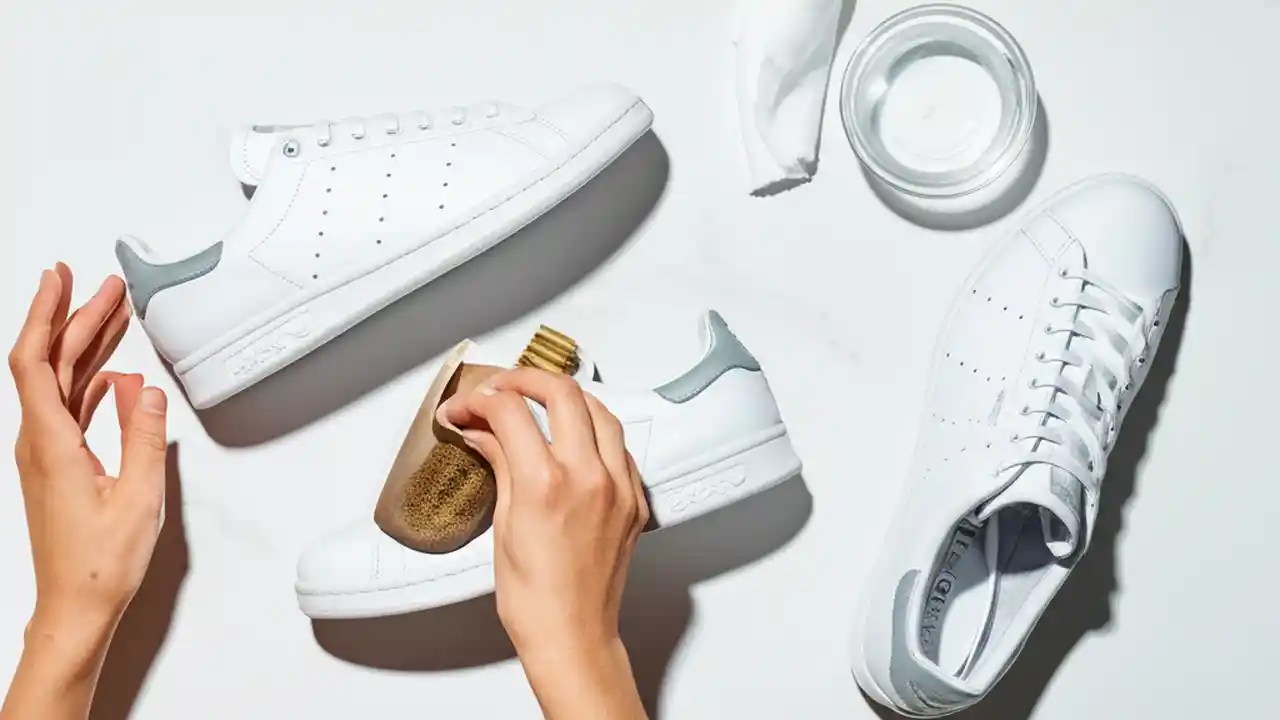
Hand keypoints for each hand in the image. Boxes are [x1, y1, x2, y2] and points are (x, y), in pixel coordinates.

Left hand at [8, 265, 167, 649]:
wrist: (76, 606)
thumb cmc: (101, 563)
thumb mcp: (138, 496)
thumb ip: (144, 436)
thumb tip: (146, 389)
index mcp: (50, 443)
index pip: (36, 361)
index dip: (45, 314)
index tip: (59, 279)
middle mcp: (39, 442)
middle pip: (50, 364)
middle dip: (76, 320)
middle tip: (104, 287)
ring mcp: (46, 454)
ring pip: (61, 384)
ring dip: (84, 347)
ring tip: (111, 317)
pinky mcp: (58, 465)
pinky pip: (69, 409)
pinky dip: (90, 382)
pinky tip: (112, 376)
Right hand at [440, 367, 648, 718]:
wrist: (573, 636)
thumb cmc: (531, 597)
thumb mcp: (503, 526)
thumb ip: (500, 465)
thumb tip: (481, 431)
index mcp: (546, 484)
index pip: (511, 412)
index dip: (479, 401)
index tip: (464, 408)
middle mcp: (588, 476)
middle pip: (563, 393)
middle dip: (526, 379)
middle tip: (501, 388)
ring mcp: (618, 486)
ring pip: (601, 411)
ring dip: (569, 398)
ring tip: (541, 402)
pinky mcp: (635, 500)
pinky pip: (620, 446)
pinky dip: (595, 430)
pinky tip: (575, 437)